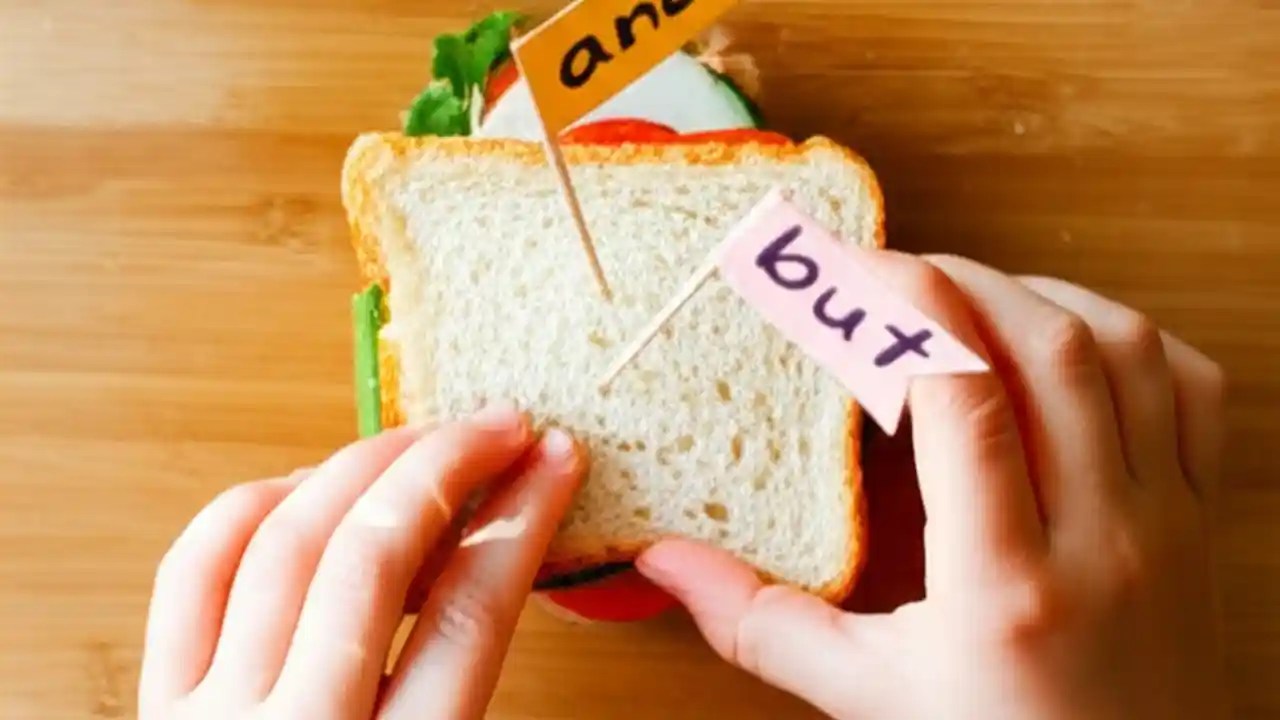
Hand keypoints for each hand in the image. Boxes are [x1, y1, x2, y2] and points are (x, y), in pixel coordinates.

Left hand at [139, 405, 585, 719]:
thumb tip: (499, 565)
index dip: (519, 522)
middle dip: (447, 467)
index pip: (468, 616)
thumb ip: (463, 688)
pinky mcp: (157, 705)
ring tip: (421, 439)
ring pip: (283, 542)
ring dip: (362, 466)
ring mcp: (210, 715)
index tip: (554, 464)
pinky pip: (195, 570)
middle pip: (372, 556)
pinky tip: (309, 485)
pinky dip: (254, 505)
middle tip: (501, 426)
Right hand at [637, 254, 1228, 719]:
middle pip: (1046, 349)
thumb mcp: (870, 700)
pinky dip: (1130, 338)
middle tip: (889, 273)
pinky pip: (1193, 390)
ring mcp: (1167, 525)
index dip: (902, 310)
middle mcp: (1104, 540)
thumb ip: (763, 625)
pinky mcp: (1202, 522)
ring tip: (966, 298)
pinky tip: (1068, 341)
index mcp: (1006, 588)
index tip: (847, 268)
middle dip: (958, 283)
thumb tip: (663, 562)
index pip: (966, 397)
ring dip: (1039, 296)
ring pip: (1125, 352)